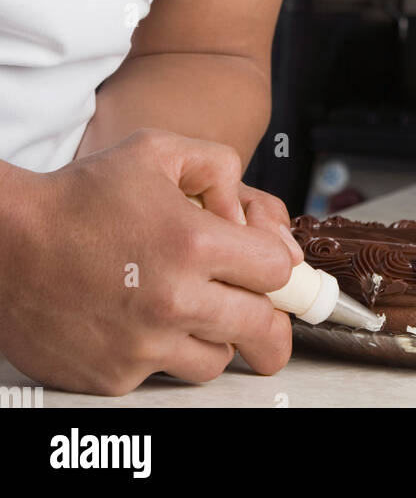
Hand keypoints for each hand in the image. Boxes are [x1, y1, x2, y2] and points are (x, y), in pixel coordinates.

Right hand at [0, 129, 299, 395]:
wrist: (9, 243)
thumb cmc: (81, 195)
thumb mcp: (158, 151)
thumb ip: (219, 168)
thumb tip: (255, 219)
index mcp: (193, 244)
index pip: (276, 272)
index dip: (277, 265)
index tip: (270, 268)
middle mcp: (173, 300)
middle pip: (262, 330)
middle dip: (273, 321)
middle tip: (270, 317)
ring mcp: (143, 344)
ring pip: (216, 360)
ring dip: (215, 337)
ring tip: (192, 309)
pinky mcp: (114, 376)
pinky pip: (163, 375)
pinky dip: (162, 352)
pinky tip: (143, 320)